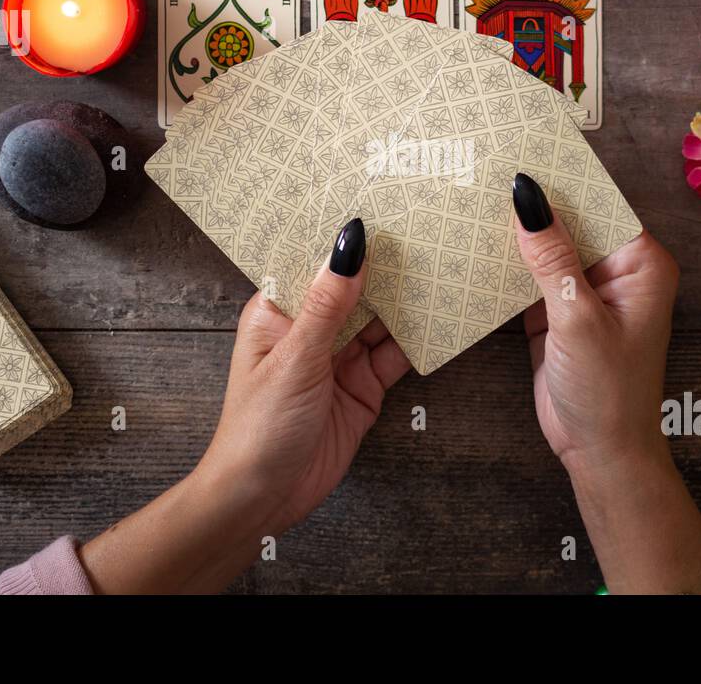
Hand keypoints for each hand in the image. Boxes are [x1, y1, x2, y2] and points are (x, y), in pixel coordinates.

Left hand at [205, 218, 411, 533]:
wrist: (263, 498)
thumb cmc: (258, 428)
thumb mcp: (295, 357)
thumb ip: (329, 302)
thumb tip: (351, 242)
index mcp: (279, 311)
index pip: (313, 260)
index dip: (342, 235)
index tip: (378, 201)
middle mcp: (310, 329)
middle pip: (353, 286)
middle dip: (384, 263)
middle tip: (424, 227)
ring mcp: (339, 358)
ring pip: (380, 318)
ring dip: (407, 298)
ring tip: (442, 263)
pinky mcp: (364, 387)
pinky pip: (395, 354)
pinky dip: (417, 338)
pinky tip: (441, 316)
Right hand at [511, 173, 700, 592]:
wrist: (597, 451)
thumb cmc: (607, 390)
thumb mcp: (576, 317)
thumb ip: (551, 256)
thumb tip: (527, 194)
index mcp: (640, 262)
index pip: (598, 201)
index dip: (561, 174)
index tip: (521, 143)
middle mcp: (615, 267)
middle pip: (570, 217)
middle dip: (531, 198)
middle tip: (483, 163)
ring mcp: (583, 287)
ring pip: (545, 243)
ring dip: (513, 228)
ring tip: (469, 192)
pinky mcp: (555, 308)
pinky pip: (528, 273)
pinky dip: (504, 261)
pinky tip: (470, 240)